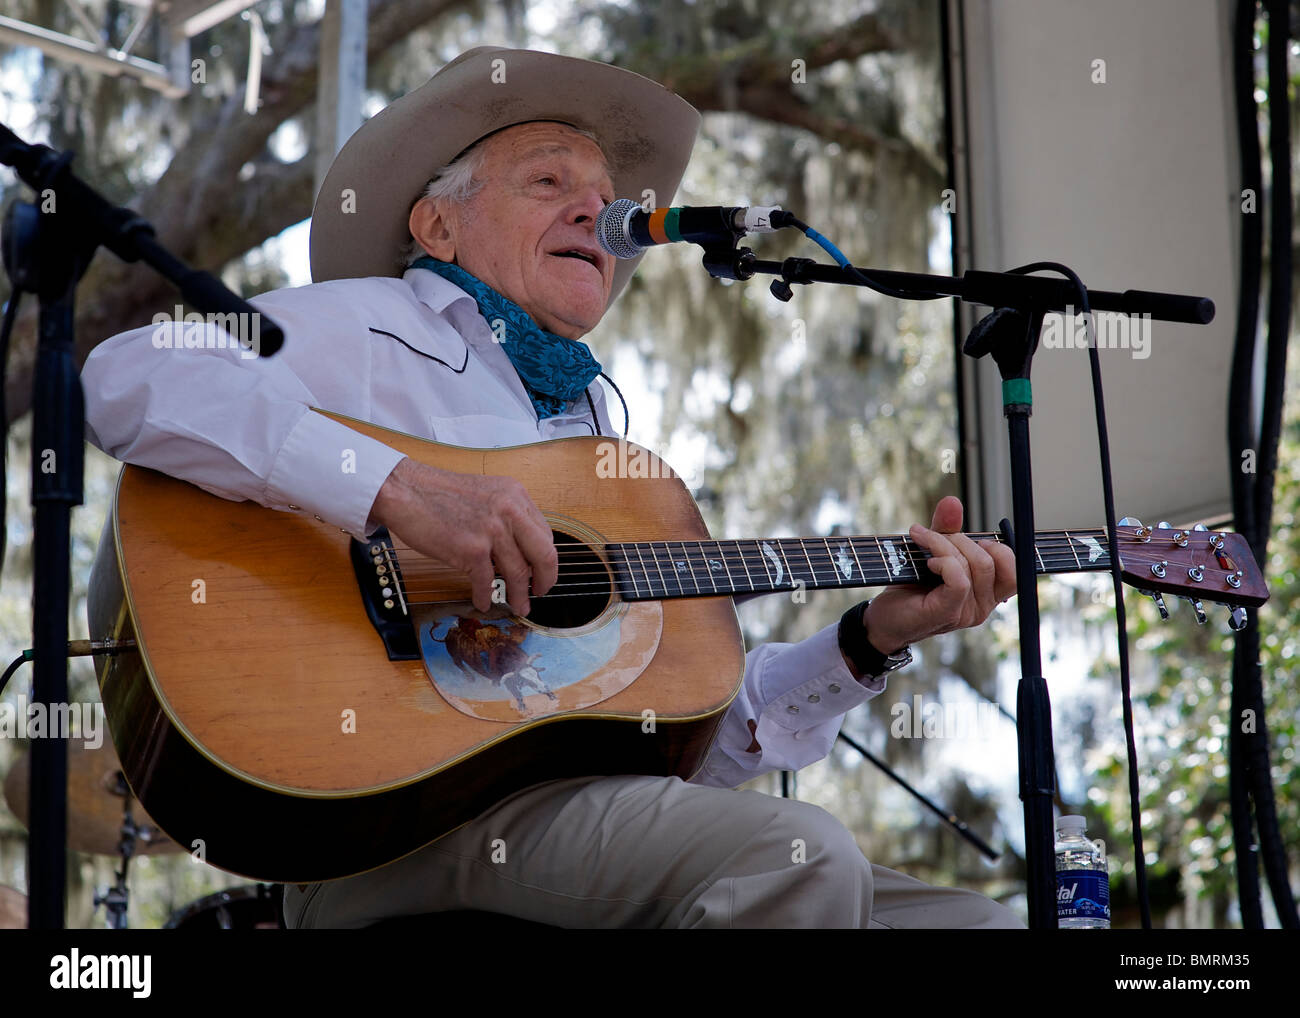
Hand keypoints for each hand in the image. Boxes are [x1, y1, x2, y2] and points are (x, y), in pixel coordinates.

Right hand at [369, 456, 556, 615]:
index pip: (545, 533)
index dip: (545, 558)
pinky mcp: (471, 549)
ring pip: (518, 573)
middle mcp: (509, 510)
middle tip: (541, 592)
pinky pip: (487, 582)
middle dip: (546, 580)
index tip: (542, 571)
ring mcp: (491, 530)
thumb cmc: (438, 494)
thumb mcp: (486, 494)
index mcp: (515, 495)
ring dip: (519, 595)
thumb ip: (506, 516)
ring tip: (518, 605)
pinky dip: (486, 596)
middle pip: (543, 555)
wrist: (405, 490)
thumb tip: (520, 549)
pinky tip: (483, 601)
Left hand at [852, 495, 1015, 657]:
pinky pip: (960, 580)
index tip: (970, 540)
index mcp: (988, 593)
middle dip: (961, 539)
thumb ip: (946, 529)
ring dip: (946, 545)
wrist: (885, 619)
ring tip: (922, 542)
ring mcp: (968, 612)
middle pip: (992, 561)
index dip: (998, 547)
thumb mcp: (931, 552)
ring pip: (976, 566)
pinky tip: (928, 562)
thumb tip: (952, 502)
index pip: (1017, 568)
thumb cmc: (910, 587)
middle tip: (933, 537)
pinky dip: (944, 561)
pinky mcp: (949, 613)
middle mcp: (984, 606)